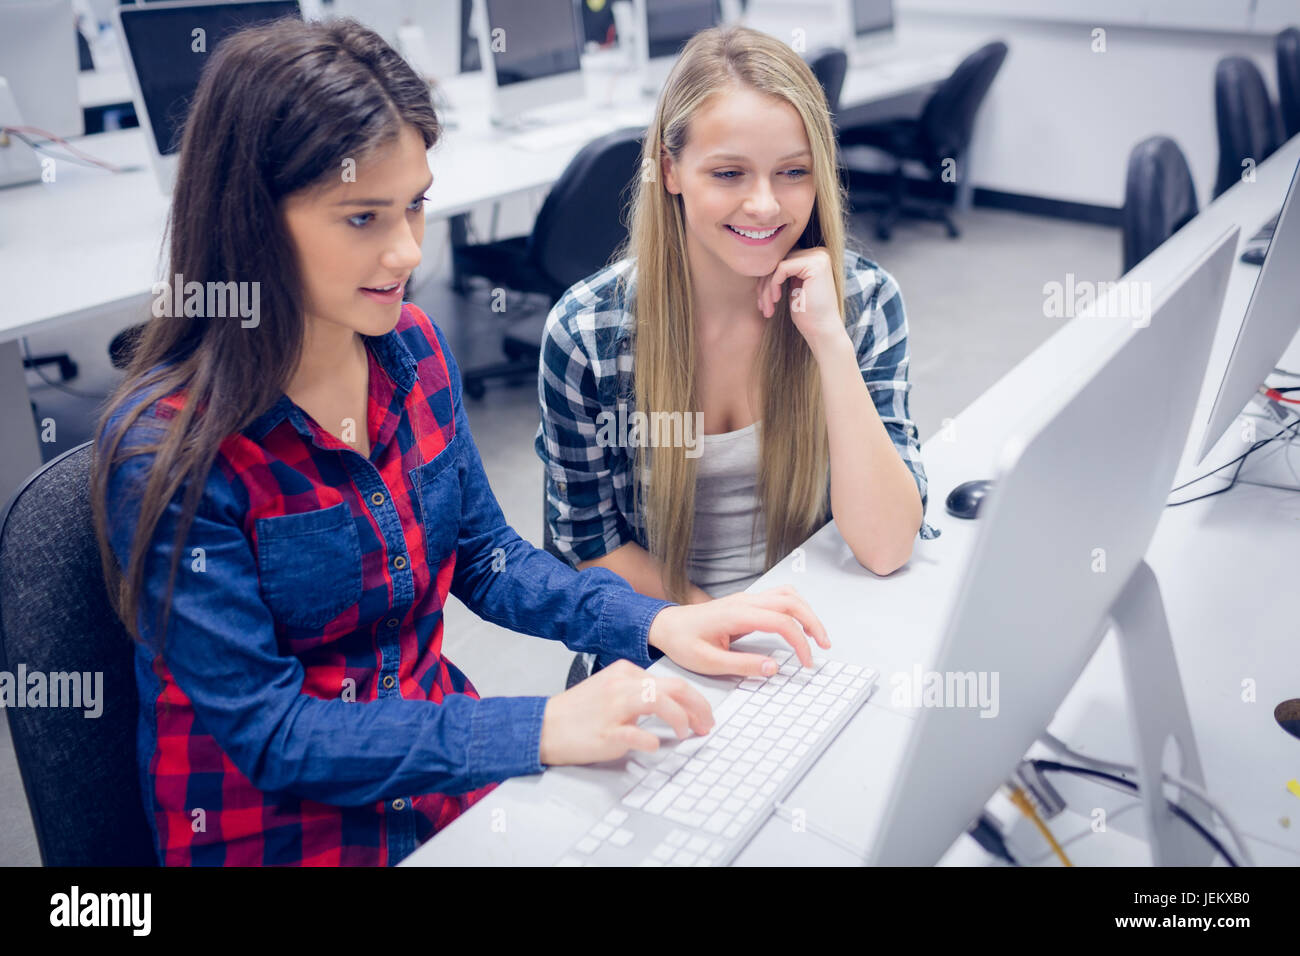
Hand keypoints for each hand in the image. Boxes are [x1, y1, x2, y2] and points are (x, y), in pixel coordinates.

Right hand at [539, 660, 713, 765]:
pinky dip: (652, 741)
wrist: (544, 726)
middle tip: (706, 725)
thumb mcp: (610, 688)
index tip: (702, 716)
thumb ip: (638, 691)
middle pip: (674, 688)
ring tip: (685, 733)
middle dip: (699, 707)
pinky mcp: (607, 731)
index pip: (672, 682)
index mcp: (625, 672)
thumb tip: (673, 706)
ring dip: (680, 720)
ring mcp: (614, 707)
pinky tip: (654, 746)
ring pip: (660, 702)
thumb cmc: (578, 712)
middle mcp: (622, 685)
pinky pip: (638, 734)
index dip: (695, 701)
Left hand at [647, 586, 830, 678]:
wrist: (666, 626)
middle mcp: (745, 601)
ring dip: (806, 613)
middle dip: (813, 622)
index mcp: (737, 614)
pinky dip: (795, 608)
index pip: (782, 622)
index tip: (806, 663)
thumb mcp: (709, 662)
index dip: (800, 642)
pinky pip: (778, 598)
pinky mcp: (746, 603)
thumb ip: (743, 666)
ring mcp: (746, 599)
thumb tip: (774, 668)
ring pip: (788, 596)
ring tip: (817, 636)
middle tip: (824, 645)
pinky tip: (799, 625)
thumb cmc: (683, 641)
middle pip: (791, 602)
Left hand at [756, 246, 846, 353]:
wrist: (822, 331)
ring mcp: (818, 257)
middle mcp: (819, 253)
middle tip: (762, 306)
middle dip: (764, 285)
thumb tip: (762, 262)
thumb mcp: (793, 288)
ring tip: (767, 308)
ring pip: (778, 265)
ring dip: (766, 289)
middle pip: (778, 261)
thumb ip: (784, 273)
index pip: (782, 260)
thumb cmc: (807, 315)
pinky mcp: (814, 264)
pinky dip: (773, 285)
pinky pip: (782, 268)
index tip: (762, 302)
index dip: (767, 280)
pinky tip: (776, 300)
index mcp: (815, 258)